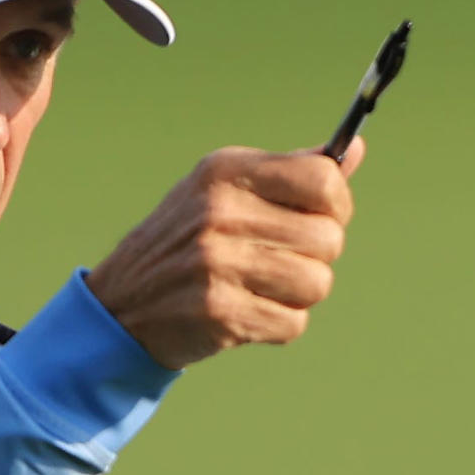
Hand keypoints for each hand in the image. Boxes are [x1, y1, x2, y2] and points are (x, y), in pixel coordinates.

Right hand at [88, 139, 358, 366]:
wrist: (121, 304)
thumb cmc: (187, 241)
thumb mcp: (226, 190)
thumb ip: (292, 172)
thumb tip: (353, 149)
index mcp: (226, 171)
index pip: (323, 180)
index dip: (337, 206)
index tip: (320, 218)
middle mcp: (220, 211)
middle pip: (328, 238)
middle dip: (315, 257)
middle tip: (279, 260)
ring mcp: (217, 262)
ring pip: (317, 283)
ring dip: (299, 294)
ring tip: (261, 287)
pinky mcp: (220, 311)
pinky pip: (293, 323)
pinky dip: (279, 325)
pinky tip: (248, 312)